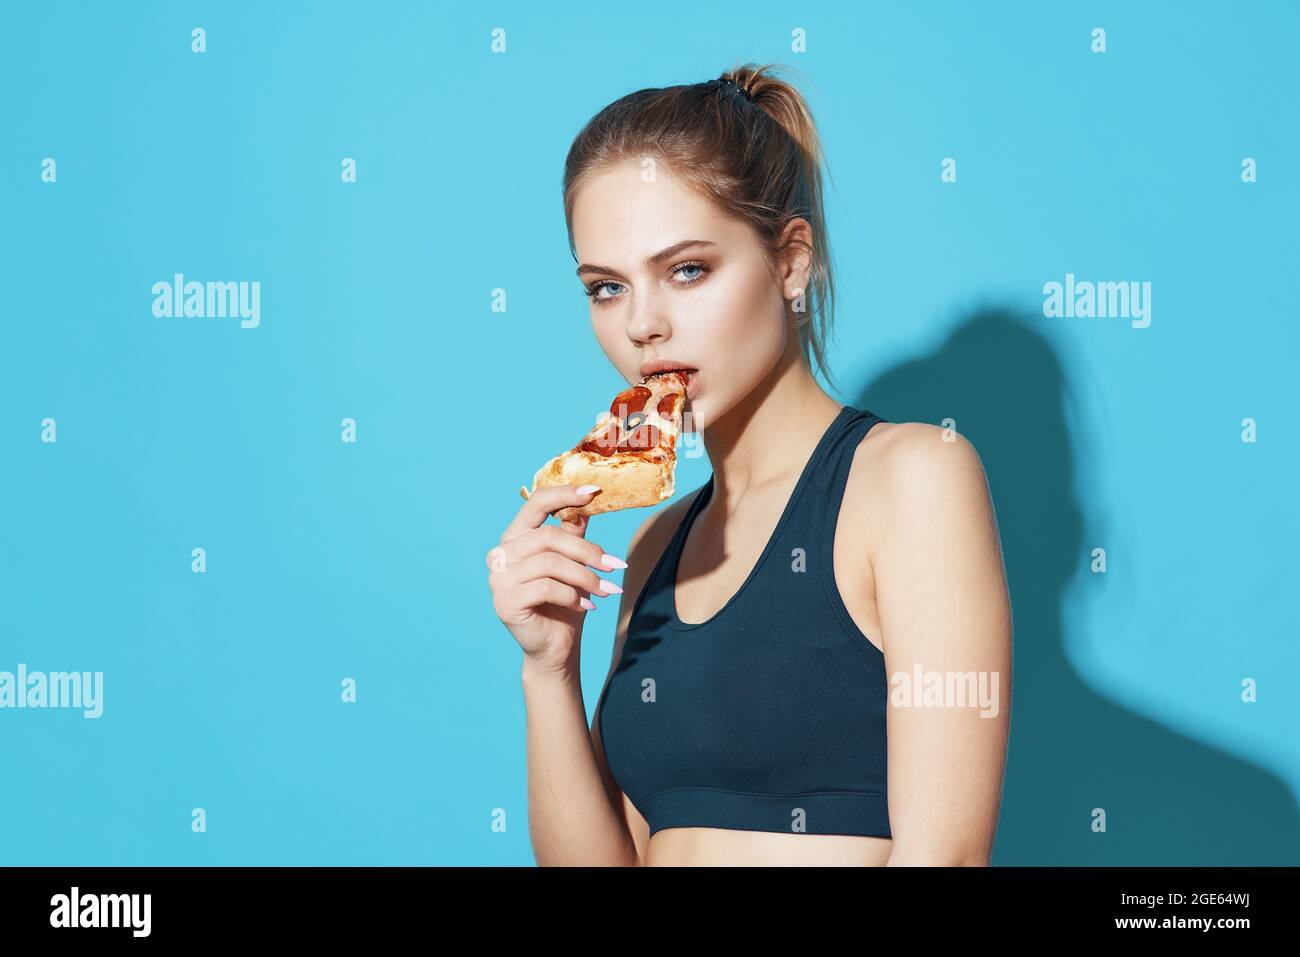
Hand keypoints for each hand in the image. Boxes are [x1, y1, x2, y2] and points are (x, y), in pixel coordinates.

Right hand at [486, 484, 625, 676]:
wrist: (555, 646)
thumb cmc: (564, 601)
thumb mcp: (574, 562)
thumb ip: (574, 532)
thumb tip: (588, 501)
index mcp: (515, 537)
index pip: (535, 503)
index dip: (564, 494)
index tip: (594, 490)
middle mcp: (501, 554)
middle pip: (549, 536)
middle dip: (588, 551)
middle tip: (614, 566)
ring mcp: (499, 578)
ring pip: (550, 562)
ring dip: (585, 576)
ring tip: (606, 590)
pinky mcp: (505, 602)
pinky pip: (546, 588)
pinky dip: (572, 596)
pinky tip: (586, 606)